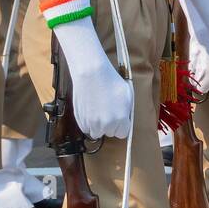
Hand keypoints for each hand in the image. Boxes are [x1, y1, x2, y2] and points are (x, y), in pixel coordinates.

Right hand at [52, 17, 133, 139]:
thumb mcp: (128, 96)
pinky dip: (88, 122)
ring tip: (99, 110)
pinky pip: (86, 127)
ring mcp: (91, 124)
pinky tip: (91, 110)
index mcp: (120, 120)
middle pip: (109, 132)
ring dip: (99, 125)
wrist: (92, 74)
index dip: (122, 125)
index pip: (122, 133)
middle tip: (109, 110)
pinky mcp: (80, 120)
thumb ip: (127, 113)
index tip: (120, 118)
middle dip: (110, 124)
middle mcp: (105, 125)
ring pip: (96, 132)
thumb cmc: (112, 82)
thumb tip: (125, 121)